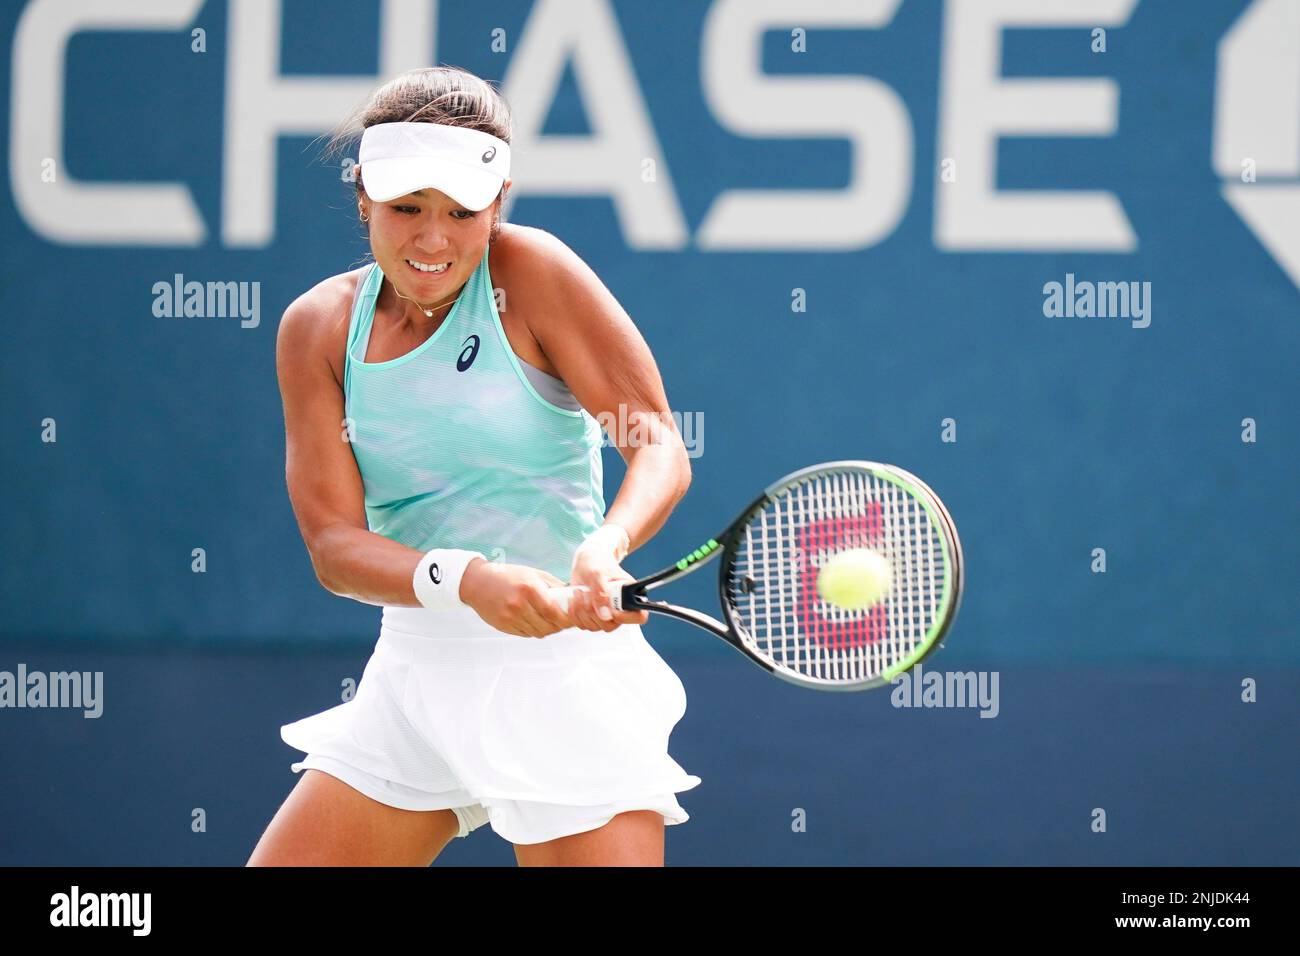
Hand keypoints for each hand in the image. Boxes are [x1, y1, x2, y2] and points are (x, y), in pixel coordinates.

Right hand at [459, 558, 574, 637]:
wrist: (477, 582)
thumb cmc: (507, 575)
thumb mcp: (532, 573)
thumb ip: (553, 584)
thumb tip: (572, 594)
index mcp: (529, 589)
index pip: (553, 612)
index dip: (565, 619)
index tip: (571, 618)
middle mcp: (519, 604)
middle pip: (547, 626)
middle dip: (558, 626)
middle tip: (563, 622)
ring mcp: (509, 617)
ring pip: (537, 632)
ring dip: (547, 629)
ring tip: (549, 622)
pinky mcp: (503, 626)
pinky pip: (525, 634)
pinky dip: (533, 630)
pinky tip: (534, 622)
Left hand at [567, 527, 649, 632]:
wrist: (586, 561)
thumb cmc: (597, 562)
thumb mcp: (598, 573)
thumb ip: (601, 592)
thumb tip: (604, 614)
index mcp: (630, 595)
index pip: (639, 616)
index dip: (625, 618)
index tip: (610, 609)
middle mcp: (620, 609)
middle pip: (610, 626)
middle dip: (593, 612)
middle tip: (587, 593)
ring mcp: (605, 614)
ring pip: (594, 626)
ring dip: (581, 611)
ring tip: (579, 592)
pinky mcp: (591, 616)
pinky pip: (582, 624)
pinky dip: (575, 614)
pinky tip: (574, 599)